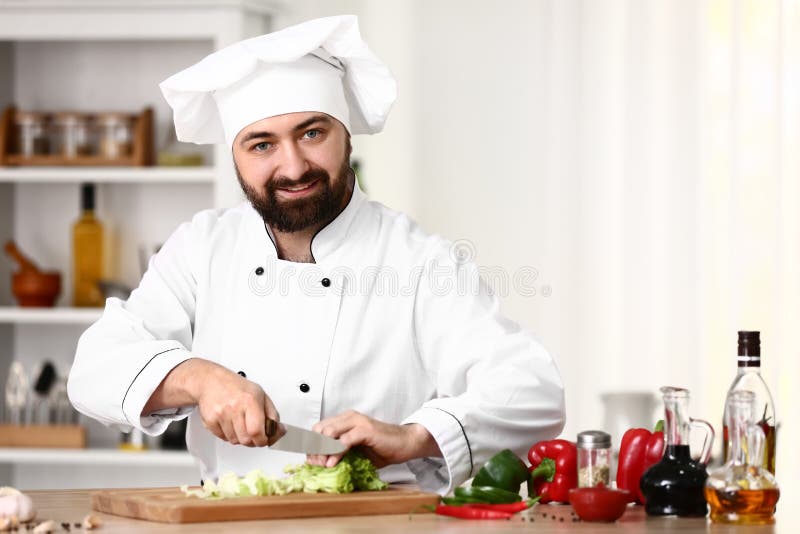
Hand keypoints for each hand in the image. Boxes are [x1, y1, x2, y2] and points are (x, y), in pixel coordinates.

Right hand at [143, 358, 282, 446]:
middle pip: (246, 440)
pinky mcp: (210, 420)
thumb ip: (272, 414)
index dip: (263, 440)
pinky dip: (227, 434)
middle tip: (253, 432)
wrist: (210, 381)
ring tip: (239, 422)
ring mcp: (221, 414)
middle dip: (252, 440)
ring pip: (234, 441)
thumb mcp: (260, 395)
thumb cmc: (236, 387)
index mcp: (250, 400)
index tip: (265, 439)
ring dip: (239, 437)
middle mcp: (235, 407)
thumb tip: (280, 430)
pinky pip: (222, 438)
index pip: (257, 431)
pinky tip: (229, 422)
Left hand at [307, 410, 440, 467]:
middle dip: (314, 448)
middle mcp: (349, 417)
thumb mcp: (357, 452)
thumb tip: (322, 464)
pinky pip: (343, 440)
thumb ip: (341, 453)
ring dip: (322, 451)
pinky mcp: (365, 430)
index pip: (319, 428)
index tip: (311, 461)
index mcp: (345, 420)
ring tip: (323, 465)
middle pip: (319, 429)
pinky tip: (333, 463)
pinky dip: (335, 453)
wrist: (407, 442)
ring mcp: (357, 422)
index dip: (311, 444)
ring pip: (328, 432)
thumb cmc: (384, 448)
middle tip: (315, 465)